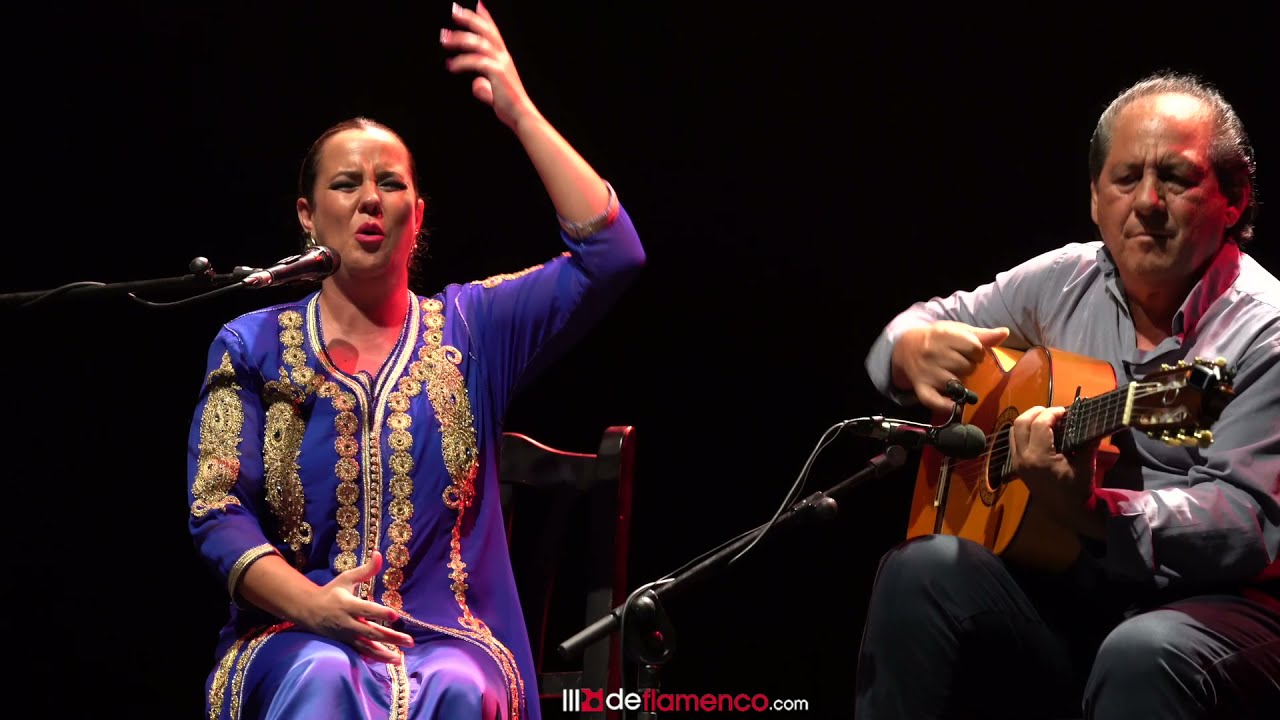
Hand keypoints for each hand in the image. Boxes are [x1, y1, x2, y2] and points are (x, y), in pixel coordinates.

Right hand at [296, 551, 414, 663]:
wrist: (308, 610)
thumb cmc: (331, 592)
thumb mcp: (346, 578)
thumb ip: (365, 570)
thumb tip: (379, 554)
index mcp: (347, 604)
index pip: (366, 609)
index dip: (380, 613)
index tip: (395, 616)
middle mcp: (347, 622)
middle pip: (371, 631)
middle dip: (390, 638)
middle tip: (409, 641)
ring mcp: (346, 636)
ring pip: (366, 647)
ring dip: (384, 653)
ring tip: (400, 659)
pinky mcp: (345, 643)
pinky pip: (360, 652)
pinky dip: (373, 658)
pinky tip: (388, 661)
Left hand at [441, 2, 537, 129]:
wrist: (521, 116)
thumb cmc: (510, 108)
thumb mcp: (495, 94)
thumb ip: (485, 87)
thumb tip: (476, 84)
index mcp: (504, 58)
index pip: (494, 32)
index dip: (486, 17)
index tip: (477, 4)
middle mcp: (504, 57)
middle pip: (485, 31)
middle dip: (470, 18)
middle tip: (454, 11)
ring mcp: (501, 63)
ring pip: (478, 43)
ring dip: (459, 38)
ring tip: (443, 39)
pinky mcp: (496, 72)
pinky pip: (475, 61)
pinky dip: (461, 62)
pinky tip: (451, 66)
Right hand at [891, 320, 1008, 412]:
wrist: (906, 348)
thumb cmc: (938, 339)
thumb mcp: (956, 330)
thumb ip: (981, 334)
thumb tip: (1005, 333)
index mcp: (944, 336)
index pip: (974, 348)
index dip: (977, 352)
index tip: (970, 352)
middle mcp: (933, 354)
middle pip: (967, 367)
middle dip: (967, 366)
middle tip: (958, 364)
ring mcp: (927, 373)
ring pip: (957, 385)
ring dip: (960, 384)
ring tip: (953, 376)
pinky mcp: (921, 389)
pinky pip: (935, 402)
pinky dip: (946, 406)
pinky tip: (954, 406)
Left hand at [1008, 406, 1098, 531]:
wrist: (1065, 511)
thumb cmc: (1077, 489)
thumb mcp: (1085, 465)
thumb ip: (1087, 442)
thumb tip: (1094, 421)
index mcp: (1040, 457)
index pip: (1039, 424)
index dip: (1052, 413)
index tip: (1065, 411)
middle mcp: (1023, 458)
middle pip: (1020, 423)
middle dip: (1037, 412)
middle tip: (1054, 412)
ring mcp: (1017, 461)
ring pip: (1014, 430)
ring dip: (1028, 420)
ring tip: (1047, 419)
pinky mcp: (1016, 465)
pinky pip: (1014, 440)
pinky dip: (1024, 431)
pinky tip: (1040, 431)